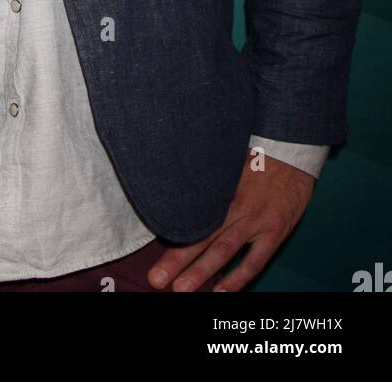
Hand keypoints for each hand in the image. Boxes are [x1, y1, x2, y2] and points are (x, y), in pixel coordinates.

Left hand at [147, 150, 315, 292]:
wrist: (292, 152)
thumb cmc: (255, 156)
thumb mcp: (226, 161)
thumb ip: (206, 179)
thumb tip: (176, 186)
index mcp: (219, 189)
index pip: (190, 217)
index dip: (169, 234)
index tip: (152, 241)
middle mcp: (234, 208)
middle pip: (201, 237)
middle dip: (177, 261)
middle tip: (156, 279)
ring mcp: (255, 222)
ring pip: (224, 251)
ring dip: (202, 272)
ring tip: (181, 289)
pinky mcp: (274, 232)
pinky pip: (254, 261)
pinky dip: (238, 278)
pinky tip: (222, 292)